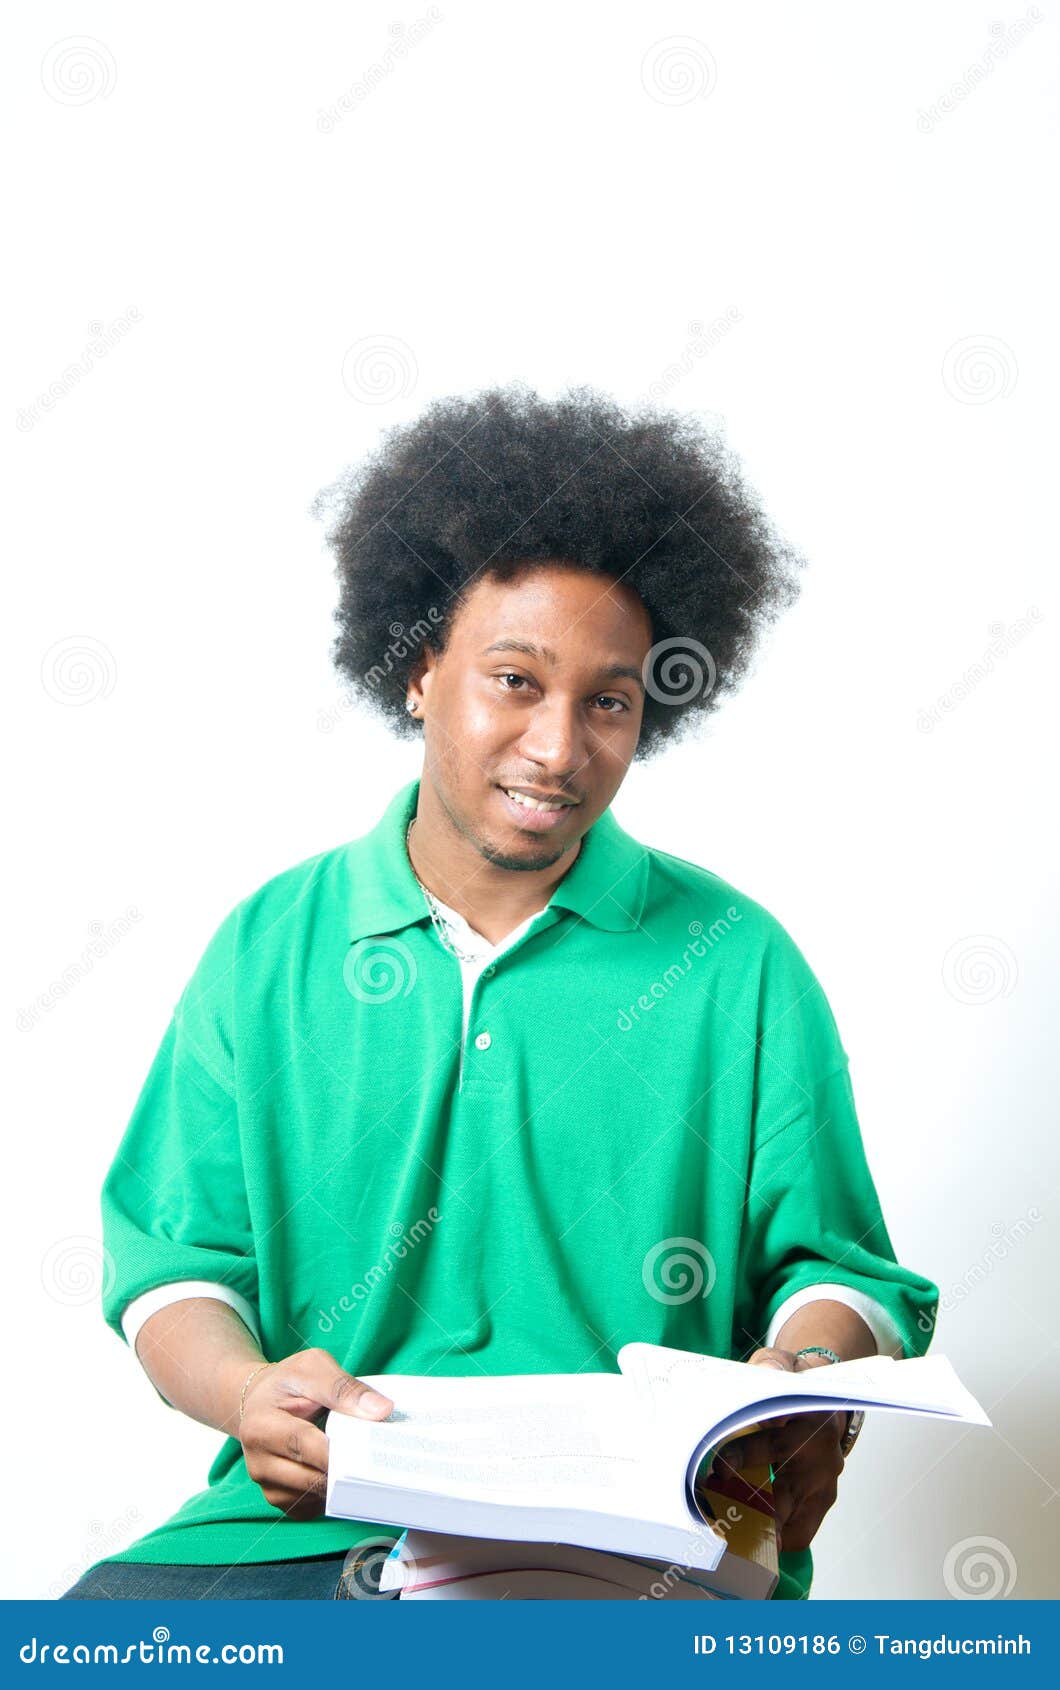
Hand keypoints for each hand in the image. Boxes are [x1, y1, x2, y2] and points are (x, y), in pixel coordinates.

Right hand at [236, 1347, 392, 1520]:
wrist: (262, 1400)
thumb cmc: (289, 1382)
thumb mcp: (313, 1367)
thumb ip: (344, 1388)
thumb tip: (382, 1410)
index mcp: (260, 1426)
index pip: (305, 1445)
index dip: (339, 1450)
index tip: (371, 1450)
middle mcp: (257, 1462)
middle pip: (311, 1478)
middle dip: (346, 1471)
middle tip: (379, 1462)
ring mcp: (266, 1485)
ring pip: (315, 1497)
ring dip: (341, 1485)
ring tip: (364, 1464)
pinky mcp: (279, 1498)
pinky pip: (312, 1507)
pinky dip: (332, 1494)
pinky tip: (344, 1473)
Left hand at [710, 1347, 845, 1552]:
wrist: (825, 1399)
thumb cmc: (795, 1384)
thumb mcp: (781, 1362)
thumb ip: (770, 1365)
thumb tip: (762, 1373)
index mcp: (812, 1418)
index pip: (777, 1441)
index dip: (746, 1455)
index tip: (721, 1466)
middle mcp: (822, 1455)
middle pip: (786, 1491)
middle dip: (751, 1506)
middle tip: (719, 1514)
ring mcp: (825, 1482)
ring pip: (794, 1519)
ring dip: (762, 1530)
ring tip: (729, 1536)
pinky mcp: (822, 1501)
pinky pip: (802, 1532)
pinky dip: (776, 1539)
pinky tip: (750, 1538)